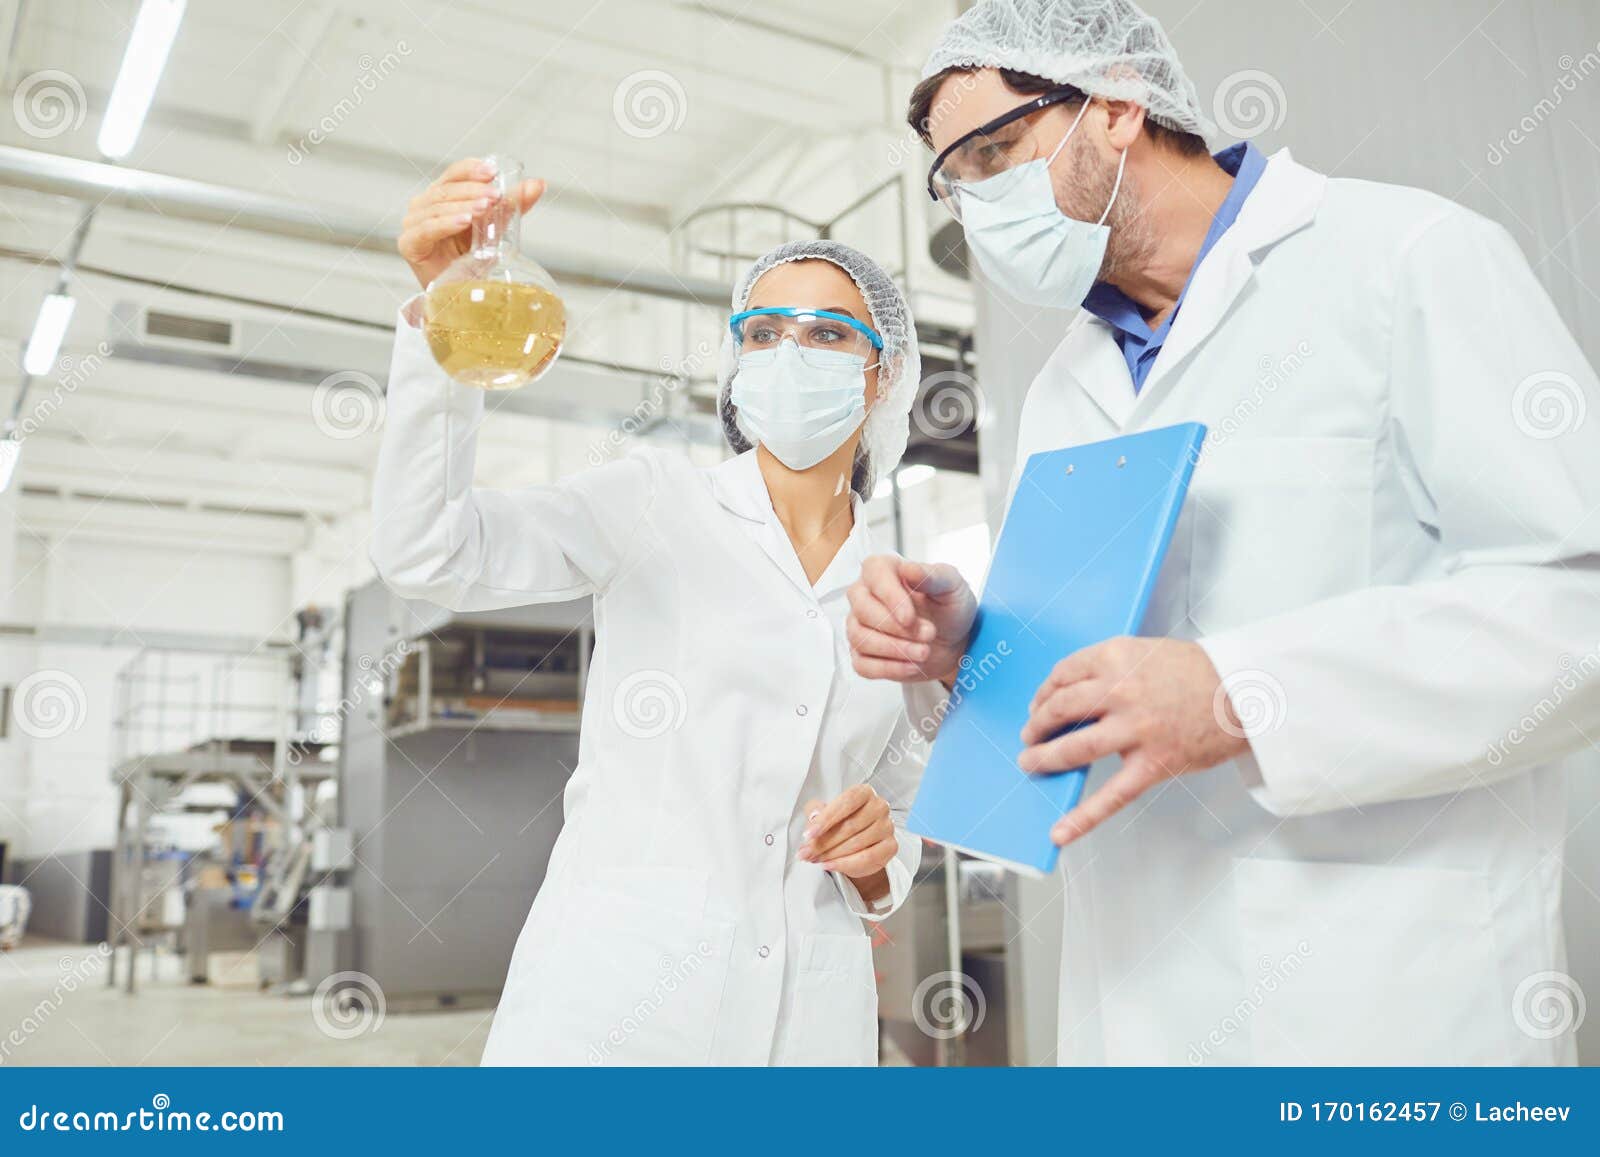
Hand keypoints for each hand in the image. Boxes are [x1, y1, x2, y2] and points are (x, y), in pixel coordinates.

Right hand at [399, 157, 545, 288]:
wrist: (462, 294)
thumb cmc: (474, 259)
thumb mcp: (497, 228)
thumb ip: (514, 206)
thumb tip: (538, 184)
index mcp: (442, 195)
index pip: (454, 174)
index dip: (471, 169)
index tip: (492, 171)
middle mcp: (424, 205)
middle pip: (447, 189)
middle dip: (473, 191)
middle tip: (495, 196)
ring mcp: (413, 223)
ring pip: (438, 207)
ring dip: (463, 206)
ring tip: (484, 209)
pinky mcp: (409, 244)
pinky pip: (427, 229)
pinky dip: (446, 224)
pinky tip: (464, 221)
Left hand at [796, 784, 895, 881]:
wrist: (857, 844)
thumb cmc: (841, 823)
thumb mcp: (824, 813)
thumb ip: (816, 811)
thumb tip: (814, 817)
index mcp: (864, 792)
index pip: (846, 803)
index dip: (826, 819)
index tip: (808, 834)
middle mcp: (880, 806)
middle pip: (850, 826)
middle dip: (824, 842)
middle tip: (806, 853)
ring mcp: (887, 826)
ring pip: (857, 843)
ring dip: (832, 854)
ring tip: (815, 859)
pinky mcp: (891, 846)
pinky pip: (868, 858)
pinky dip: (846, 864)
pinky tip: (830, 865)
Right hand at [846, 555, 976, 684]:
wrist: (954, 640)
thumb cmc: (949, 607)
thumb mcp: (952, 586)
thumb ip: (933, 576)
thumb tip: (909, 569)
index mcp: (883, 570)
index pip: (874, 575)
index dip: (890, 598)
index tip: (910, 617)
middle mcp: (864, 596)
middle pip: (863, 610)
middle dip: (897, 628)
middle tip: (929, 634)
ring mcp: (859, 626)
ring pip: (861, 639)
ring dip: (896, 649)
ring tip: (925, 652)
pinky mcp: (863, 654)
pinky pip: (863, 665)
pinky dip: (890, 668)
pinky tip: (912, 666)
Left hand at [1016, 637, 1249, 846]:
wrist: (1245, 692)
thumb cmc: (1198, 672)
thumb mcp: (1145, 652)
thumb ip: (1109, 670)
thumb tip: (1072, 696)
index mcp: (1116, 658)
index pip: (1063, 675)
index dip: (1044, 692)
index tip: (1039, 704)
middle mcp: (1121, 691)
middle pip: (1060, 709)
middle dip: (1037, 724)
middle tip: (1030, 734)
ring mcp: (1136, 729)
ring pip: (1074, 748)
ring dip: (1045, 758)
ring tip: (1031, 763)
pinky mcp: (1153, 763)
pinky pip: (1111, 796)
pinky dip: (1082, 818)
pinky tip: (1060, 832)